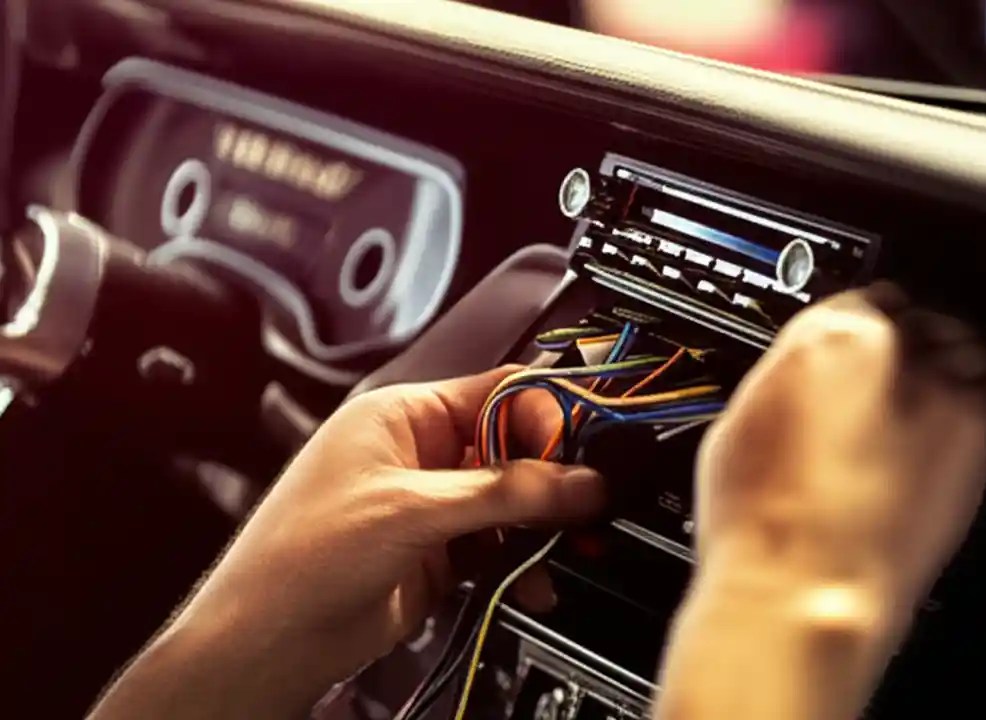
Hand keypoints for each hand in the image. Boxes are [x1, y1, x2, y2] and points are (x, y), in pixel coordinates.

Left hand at [90, 367, 604, 719]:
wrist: (265, 645)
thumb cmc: (299, 559)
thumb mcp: (411, 511)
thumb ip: (503, 493)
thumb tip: (577, 481)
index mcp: (403, 416)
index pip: (497, 393)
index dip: (547, 416)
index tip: (584, 450)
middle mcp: (420, 456)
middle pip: (514, 449)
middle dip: (554, 479)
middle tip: (588, 505)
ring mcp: (430, 508)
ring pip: (512, 503)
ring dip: (543, 527)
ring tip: (568, 549)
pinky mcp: (438, 557)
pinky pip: (499, 548)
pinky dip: (524, 564)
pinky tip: (535, 582)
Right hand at [656, 285, 985, 719]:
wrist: (805, 586)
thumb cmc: (761, 521)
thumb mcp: (742, 423)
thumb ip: (788, 378)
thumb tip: (803, 376)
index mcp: (824, 334)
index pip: (856, 297)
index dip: (858, 326)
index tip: (859, 346)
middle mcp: (891, 347)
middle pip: (913, 317)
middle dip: (903, 345)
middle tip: (888, 385)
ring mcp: (942, 388)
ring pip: (961, 349)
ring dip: (948, 369)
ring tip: (927, 406)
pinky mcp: (980, 432)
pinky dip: (984, 403)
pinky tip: (965, 427)